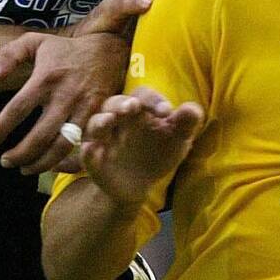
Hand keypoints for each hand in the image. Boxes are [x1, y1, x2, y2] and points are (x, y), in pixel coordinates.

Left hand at [0, 0, 191, 172]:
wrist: (108, 49)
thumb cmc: (66, 49)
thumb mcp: (35, 41)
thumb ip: (8, 55)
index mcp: (45, 78)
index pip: (17, 109)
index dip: (0, 129)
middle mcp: (64, 96)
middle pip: (39, 135)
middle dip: (19, 154)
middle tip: (5, 162)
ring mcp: (84, 108)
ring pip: (61, 145)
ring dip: (41, 163)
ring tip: (25, 169)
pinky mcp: (98, 117)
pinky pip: (80, 144)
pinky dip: (65, 159)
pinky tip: (51, 164)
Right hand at [81, 87, 204, 208]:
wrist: (140, 185)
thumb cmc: (159, 153)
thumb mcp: (178, 139)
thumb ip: (186, 124)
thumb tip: (192, 109)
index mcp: (140, 110)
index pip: (142, 95)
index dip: (153, 99)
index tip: (167, 112)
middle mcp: (118, 119)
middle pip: (114, 103)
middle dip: (122, 103)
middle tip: (132, 107)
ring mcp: (103, 138)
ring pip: (95, 123)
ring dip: (101, 120)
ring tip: (110, 121)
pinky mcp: (93, 159)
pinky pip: (86, 152)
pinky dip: (88, 151)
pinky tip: (92, 150)